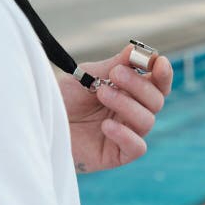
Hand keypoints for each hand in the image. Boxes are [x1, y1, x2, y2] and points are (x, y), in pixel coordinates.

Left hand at [57, 45, 172, 172]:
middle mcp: (133, 114)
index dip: (162, 74)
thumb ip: (112, 65)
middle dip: (139, 85)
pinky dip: (126, 135)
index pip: (158, 84)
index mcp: (131, 93)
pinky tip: (106, 126)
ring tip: (102, 94)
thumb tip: (136, 50)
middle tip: (115, 74)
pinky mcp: (119, 155)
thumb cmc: (64, 100)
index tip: (157, 61)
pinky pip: (137, 147)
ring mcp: (128, 134)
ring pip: (147, 121)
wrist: (42, 125)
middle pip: (156, 101)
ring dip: (126, 105)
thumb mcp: (86, 76)